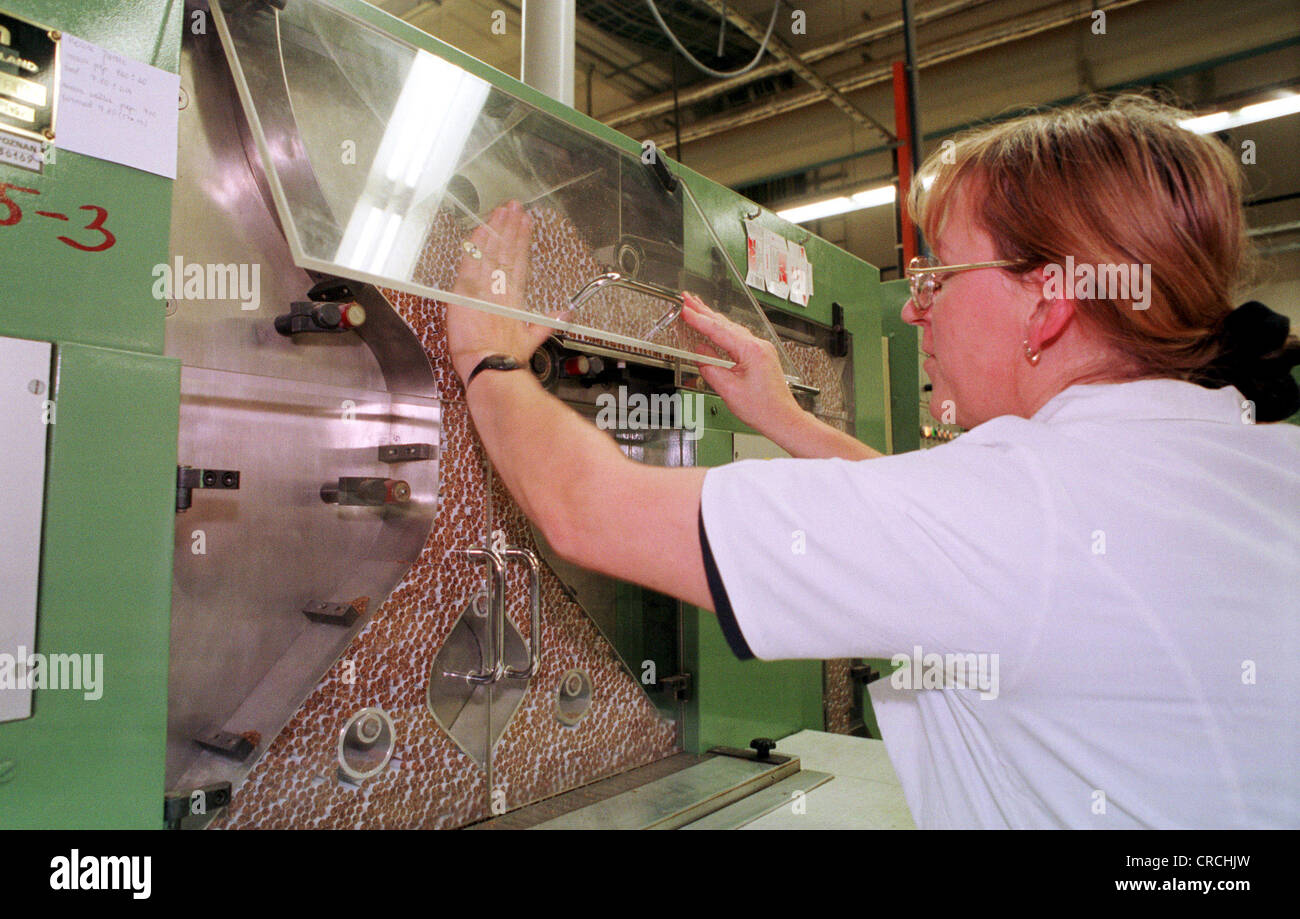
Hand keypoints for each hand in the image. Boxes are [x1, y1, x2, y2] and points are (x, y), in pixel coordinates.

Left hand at [444, 200, 555, 386]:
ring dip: (496, 229)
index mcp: (514, 299)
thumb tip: (565, 313)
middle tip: (514, 206)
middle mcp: (500, 290)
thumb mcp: (531, 340)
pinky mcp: (466, 292)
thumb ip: (546, 324)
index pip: (519, 262)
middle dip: (511, 227)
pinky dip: (475, 246)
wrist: (491, 367)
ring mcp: (484, 289)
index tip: (524, 222)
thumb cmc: (507, 359)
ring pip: (491, 253)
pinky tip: (480, 230)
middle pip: (506, 252)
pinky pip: (471, 263)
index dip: (522, 241)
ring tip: (502, 210)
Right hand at [679, 291, 802, 435]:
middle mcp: (758, 345)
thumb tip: (699, 353)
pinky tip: (715, 327)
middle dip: (704, 311)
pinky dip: (724, 331)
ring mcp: (761, 348)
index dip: (699, 319)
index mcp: (751, 351)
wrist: (782, 418)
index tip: (685, 309)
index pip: (718, 331)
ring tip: (697, 308)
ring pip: (732, 329)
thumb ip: (710, 368)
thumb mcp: (728, 390)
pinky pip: (739, 337)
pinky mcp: (761, 354)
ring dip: (713, 319)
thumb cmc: (762, 408)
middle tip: (687, 299)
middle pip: (725, 324)